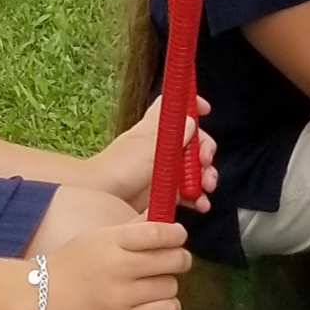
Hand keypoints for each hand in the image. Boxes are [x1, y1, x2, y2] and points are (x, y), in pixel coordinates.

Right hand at [47, 221, 192, 309]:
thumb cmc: (70, 264)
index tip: (178, 236)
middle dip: (179, 258)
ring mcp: (122, 297)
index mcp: (111, 241)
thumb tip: (165, 217)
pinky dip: (168, 305)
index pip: (158, 232)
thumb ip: (132, 228)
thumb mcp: (96, 237)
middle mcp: (119, 268)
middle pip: (173, 260)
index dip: (177, 233)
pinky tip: (156, 301)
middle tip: (172, 260)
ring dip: (169, 283)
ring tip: (154, 283)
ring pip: (171, 286)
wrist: (38, 299)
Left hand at [89, 93, 217, 212]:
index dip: (190, 104)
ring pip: (194, 169)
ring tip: (205, 187)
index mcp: (154, 129)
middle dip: (205, 151)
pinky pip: (188, 193)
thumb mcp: (147, 148)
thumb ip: (172, 137)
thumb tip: (191, 122)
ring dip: (205, 177)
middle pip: (193, 141)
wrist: (103, 200)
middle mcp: (161, 147)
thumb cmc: (117, 170)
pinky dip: (197, 198)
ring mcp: (164, 171)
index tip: (206, 110)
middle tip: (205, 162)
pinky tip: (201, 205)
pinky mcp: (165, 193)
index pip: (173, 107)